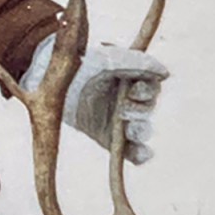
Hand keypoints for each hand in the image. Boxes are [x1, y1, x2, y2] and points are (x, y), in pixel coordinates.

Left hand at [21, 35, 168, 162]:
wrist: (50, 82)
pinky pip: (132, 152)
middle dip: (140, 110)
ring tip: (129, 128)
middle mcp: (128, 100)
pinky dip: (140, 155)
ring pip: (142, 130)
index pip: (152, 88)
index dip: (147, 91)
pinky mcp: (109, 139)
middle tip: (124, 108)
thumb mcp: (106, 59)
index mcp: (131, 79)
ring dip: (141, 130)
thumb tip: (165, 73)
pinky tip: (142, 154)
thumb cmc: (79, 65)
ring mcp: (119, 121)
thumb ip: (135, 62)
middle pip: (148, 110)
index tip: (134, 89)